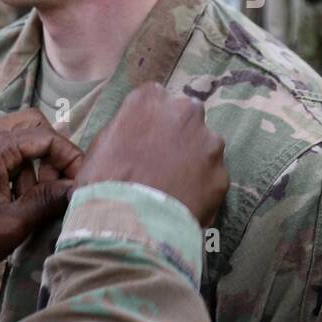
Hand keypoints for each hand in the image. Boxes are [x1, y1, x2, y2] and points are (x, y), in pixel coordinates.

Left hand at [0, 109, 82, 279]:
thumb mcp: (11, 225)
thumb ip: (47, 200)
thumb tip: (76, 187)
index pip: (46, 136)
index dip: (70, 157)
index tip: (80, 182)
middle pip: (31, 125)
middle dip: (50, 155)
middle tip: (53, 189)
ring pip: (14, 136)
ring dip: (31, 162)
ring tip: (28, 200)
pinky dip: (11, 165)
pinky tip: (9, 197)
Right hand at [78, 83, 228, 226]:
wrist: (131, 224)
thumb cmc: (104, 183)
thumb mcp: (98, 147)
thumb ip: (121, 131)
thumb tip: (129, 136)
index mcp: (149, 100)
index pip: (153, 96)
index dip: (148, 118)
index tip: (141, 136)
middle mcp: (185, 112)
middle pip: (185, 116)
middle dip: (176, 133)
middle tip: (158, 161)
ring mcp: (209, 143)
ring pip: (203, 146)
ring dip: (192, 160)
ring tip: (173, 186)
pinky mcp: (222, 174)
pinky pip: (211, 177)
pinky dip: (201, 187)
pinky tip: (183, 203)